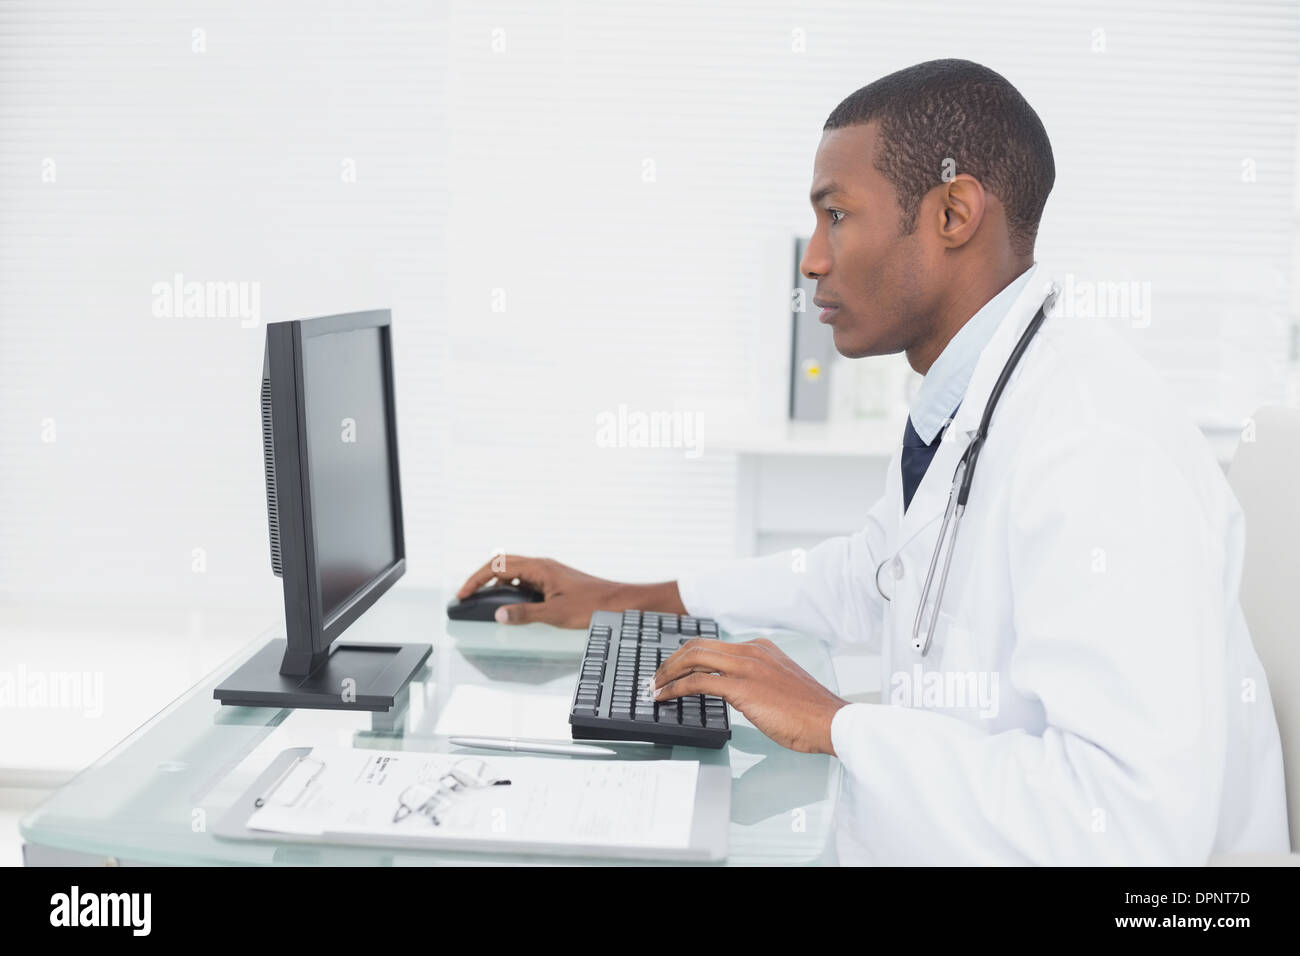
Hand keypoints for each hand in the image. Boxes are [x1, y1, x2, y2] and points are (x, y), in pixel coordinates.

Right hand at [457, 554, 684, 628]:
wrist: (619, 602)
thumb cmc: (592, 605)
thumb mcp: (555, 614)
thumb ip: (525, 614)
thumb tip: (498, 614)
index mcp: (539, 567)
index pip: (497, 566)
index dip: (476, 579)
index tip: (462, 594)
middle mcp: (542, 566)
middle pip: (502, 565)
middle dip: (482, 579)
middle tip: (467, 596)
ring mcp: (549, 573)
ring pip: (514, 573)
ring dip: (497, 585)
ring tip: (483, 602)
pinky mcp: (555, 582)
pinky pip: (526, 581)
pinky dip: (512, 590)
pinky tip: (512, 606)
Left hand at [652, 637, 848, 754]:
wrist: (829, 721)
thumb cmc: (809, 712)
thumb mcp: (780, 684)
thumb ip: (759, 679)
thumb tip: (736, 690)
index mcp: (760, 648)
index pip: (713, 645)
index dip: (687, 656)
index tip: (674, 669)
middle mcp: (751, 650)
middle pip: (697, 646)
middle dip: (671, 661)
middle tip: (656, 678)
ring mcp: (746, 666)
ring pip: (693, 658)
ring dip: (668, 672)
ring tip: (654, 687)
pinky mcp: (742, 687)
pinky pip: (698, 681)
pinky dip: (676, 688)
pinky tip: (665, 697)